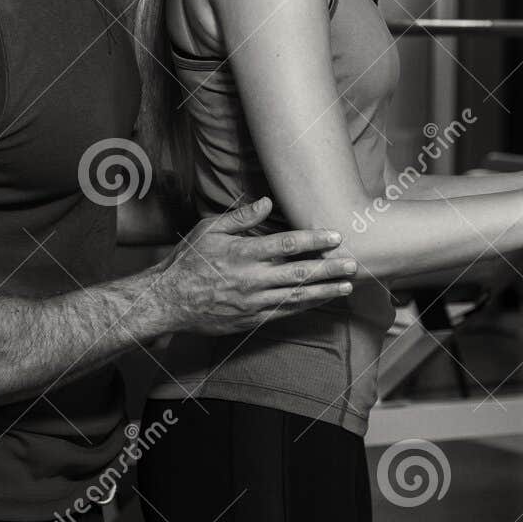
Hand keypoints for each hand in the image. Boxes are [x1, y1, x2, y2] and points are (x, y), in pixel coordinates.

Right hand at [156, 196, 357, 337]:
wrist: (169, 301)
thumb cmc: (188, 261)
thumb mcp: (209, 230)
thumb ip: (240, 217)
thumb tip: (267, 202)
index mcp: (244, 253)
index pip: (288, 244)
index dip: (315, 239)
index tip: (336, 235)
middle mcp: (253, 279)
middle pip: (300, 272)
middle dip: (330, 267)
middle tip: (353, 263)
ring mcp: (254, 302)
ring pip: (297, 295)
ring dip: (324, 290)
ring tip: (347, 285)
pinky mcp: (252, 319)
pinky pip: (285, 312)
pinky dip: (305, 305)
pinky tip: (321, 300)